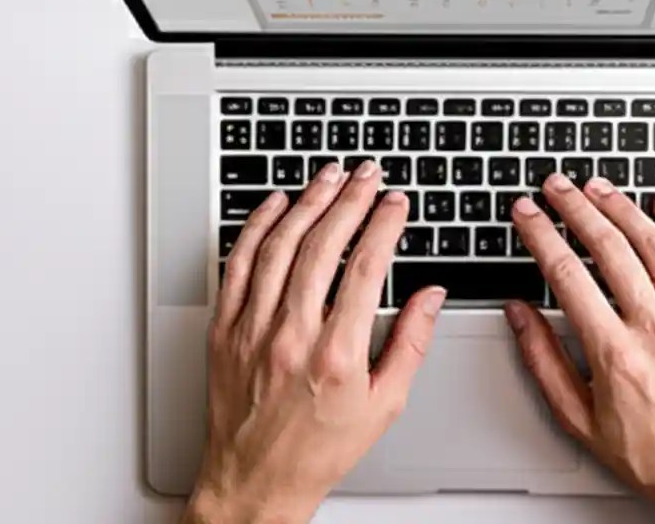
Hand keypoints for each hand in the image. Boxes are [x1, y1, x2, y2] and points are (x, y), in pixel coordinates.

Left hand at [183, 161, 446, 523]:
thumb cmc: (319, 449)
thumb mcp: (385, 405)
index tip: (395, 203)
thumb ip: (411, 344)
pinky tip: (275, 205)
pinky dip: (256, 228)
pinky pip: (238, 265)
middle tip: (368, 174)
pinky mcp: (224, 330)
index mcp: (336, 355)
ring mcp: (252, 329)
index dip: (384, 225)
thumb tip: (431, 296)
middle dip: (350, 200)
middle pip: (323, 246)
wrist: (256, 481)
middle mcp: (291, 336)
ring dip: (307, 203)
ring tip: (329, 178)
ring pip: (280, 246)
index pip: (366, 268)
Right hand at [505, 174, 654, 523]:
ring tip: (599, 188)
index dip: (540, 236)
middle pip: (608, 249)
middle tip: (555, 187)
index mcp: (614, 354)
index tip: (527, 214)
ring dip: (623, 210)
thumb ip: (543, 362)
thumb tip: (519, 316)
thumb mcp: (579, 420)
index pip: (566, 276)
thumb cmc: (654, 459)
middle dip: (575, 209)